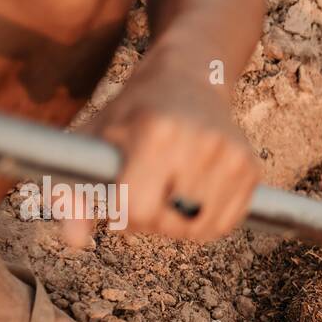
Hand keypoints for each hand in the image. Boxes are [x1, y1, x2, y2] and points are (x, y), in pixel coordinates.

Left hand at [81, 51, 259, 245]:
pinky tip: (193, 196)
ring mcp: (231, 156)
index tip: (121, 194)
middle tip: (147, 191)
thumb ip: (70, 191)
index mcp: (155, 132)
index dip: (123, 212)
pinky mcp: (251, 168)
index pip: (136, 208)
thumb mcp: (93, 142)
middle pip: (169, 223)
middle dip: (152, 219)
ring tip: (170, 192)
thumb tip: (72, 241)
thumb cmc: (131, 114)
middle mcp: (200, 142)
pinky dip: (206, 222)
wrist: (188, 79)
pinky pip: (224, 225)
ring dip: (180, 223)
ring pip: (199, 230)